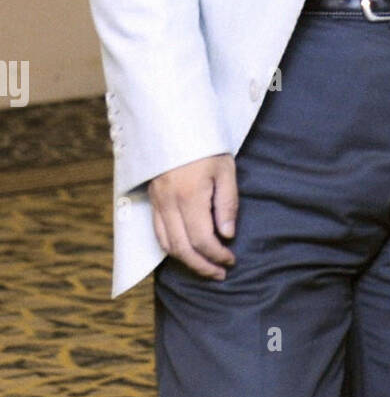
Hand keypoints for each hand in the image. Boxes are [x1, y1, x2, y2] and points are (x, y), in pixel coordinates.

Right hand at [149, 153, 237, 279]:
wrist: (173, 123)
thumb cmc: (205, 145)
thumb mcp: (225, 169)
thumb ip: (227, 203)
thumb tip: (226, 234)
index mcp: (189, 195)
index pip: (202, 239)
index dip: (217, 255)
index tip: (231, 259)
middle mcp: (168, 203)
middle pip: (182, 248)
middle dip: (202, 266)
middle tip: (220, 273)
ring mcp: (157, 203)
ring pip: (167, 245)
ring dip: (186, 261)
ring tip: (206, 267)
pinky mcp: (152, 200)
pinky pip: (158, 233)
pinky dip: (172, 248)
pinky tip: (186, 251)